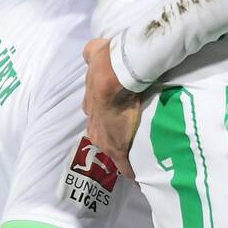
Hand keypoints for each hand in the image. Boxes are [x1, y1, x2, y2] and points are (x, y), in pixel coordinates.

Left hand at [81, 38, 141, 178]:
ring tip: (131, 159)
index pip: (96, 117)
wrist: (114, 77)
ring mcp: (104, 138)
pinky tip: (136, 177)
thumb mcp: (93, 53)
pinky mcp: (117, 148)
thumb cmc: (105, 64)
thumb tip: (92, 50)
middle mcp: (94, 124)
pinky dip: (129, 170)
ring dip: (119, 152)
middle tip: (123, 141)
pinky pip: (123, 165)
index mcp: (91, 106)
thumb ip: (92, 53)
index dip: (104, 119)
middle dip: (109, 137)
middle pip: (100, 134)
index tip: (112, 122)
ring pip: (110, 149)